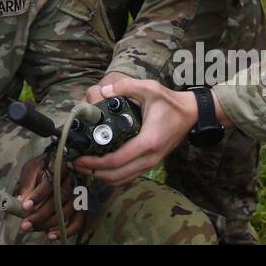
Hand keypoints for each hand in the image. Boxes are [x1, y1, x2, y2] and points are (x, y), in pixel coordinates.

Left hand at [17, 151, 85, 239]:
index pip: (50, 184)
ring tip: (33, 228)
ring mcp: (79, 194)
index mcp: (60, 168)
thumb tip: (21, 202)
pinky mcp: (82, 205)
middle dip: (40, 216)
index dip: (37, 196)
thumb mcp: (33, 169)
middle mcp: (73, 181)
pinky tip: (52, 235)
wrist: (61, 162)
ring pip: (67, 212)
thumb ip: (28, 184)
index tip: (25, 207)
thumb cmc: (44, 166)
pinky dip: (66, 231)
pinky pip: (78, 221)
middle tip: (25, 225)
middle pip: (58, 201)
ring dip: (49, 224)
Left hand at [73, 77, 197, 185]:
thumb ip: (125, 87)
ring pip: (123, 179)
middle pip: (117, 176)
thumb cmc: (170, 102)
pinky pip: (129, 175)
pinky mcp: (152, 162)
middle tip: (74, 164)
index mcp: (147, 142)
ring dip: (102, 176)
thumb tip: (102, 91)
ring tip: (84, 166)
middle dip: (93, 171)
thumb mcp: (149, 88)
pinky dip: (113, 175)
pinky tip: (101, 167)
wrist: (191, 114)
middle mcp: (150, 158)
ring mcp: (152, 163)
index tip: (78, 158)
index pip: (116, 160)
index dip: (95, 162)